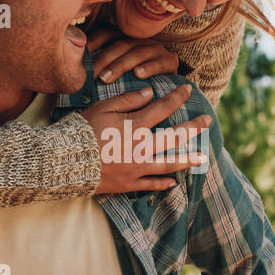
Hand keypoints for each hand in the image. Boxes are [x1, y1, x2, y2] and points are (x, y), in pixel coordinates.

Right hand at [82, 85, 211, 194]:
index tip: (188, 90)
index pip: (163, 108)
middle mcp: (142, 147)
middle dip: (193, 127)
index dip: (177, 97)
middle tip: (208, 120)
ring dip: (187, 160)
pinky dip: (163, 184)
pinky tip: (174, 183)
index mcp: (136, 126)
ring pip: (169, 164)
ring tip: (202, 158)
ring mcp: (137, 167)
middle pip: (174, 136)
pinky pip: (151, 185)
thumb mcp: (103, 108)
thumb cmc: (82, 131)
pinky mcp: (129, 183)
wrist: (67, 161)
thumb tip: (149, 93)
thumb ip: (128, 100)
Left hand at [87, 25, 180, 82]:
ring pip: (136, 53)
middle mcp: (140, 41)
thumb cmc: (135, 84)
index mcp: (126, 39)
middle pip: (119, 45)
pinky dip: (148, 68)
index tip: (80, 55)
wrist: (168, 90)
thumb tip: (75, 68)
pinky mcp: (170, 61)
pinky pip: (159, 63)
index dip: (93, 42)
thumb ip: (101, 67)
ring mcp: (156, 50)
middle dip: (103, 60)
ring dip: (120, 66)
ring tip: (106, 78)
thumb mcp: (116, 73)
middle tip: (90, 75)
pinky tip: (138, 74)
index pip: (106, 34)